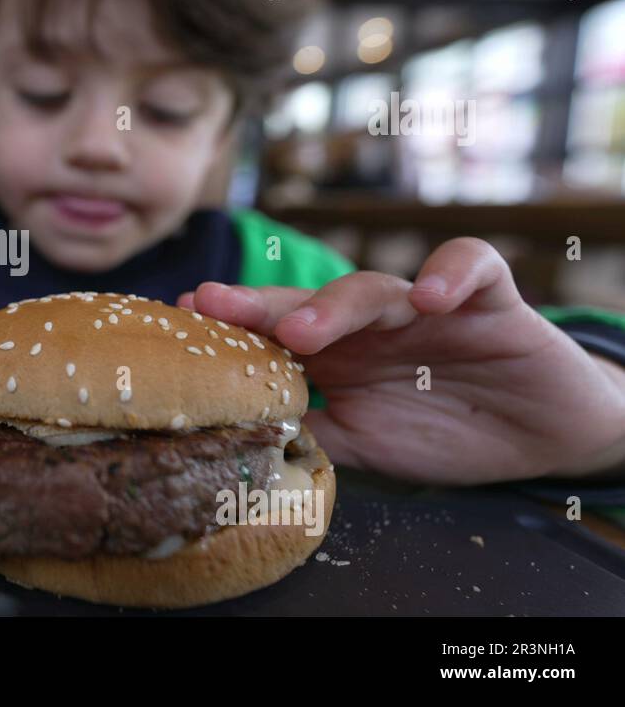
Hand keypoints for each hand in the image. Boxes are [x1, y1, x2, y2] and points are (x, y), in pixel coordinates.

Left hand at [178, 237, 624, 484]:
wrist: (537, 436)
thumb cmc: (437, 431)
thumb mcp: (361, 445)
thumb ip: (308, 433)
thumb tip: (233, 441)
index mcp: (333, 355)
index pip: (270, 333)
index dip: (227, 329)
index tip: (177, 327)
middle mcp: (367, 324)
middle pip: (305, 302)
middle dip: (255, 304)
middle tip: (211, 304)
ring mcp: (424, 307)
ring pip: (373, 288)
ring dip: (334, 304)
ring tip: (302, 330)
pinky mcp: (489, 300)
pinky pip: (471, 267)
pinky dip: (451, 274)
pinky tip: (431, 298)